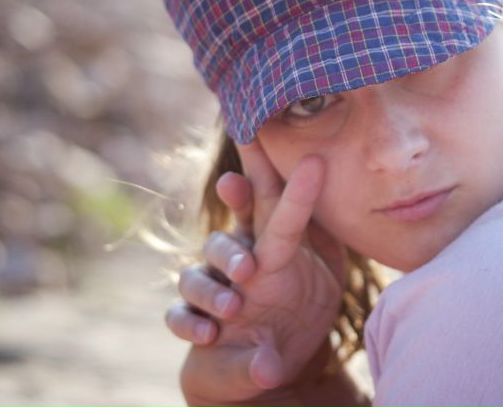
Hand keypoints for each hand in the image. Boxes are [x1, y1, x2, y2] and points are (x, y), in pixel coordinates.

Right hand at [165, 144, 346, 404]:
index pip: (270, 205)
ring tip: (234, 307)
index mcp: (275, 249)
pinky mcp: (194, 322)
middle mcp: (240, 264)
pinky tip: (208, 335)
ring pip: (196, 276)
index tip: (254, 136)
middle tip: (248, 227)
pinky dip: (189, 323)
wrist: (263, 366)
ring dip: (211, 288)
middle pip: (227, 234)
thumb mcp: (325, 290)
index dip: (262, 171)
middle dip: (229, 218)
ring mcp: (213, 293)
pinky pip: (178, 315)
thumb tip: (317, 282)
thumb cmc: (298, 315)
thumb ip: (324, 272)